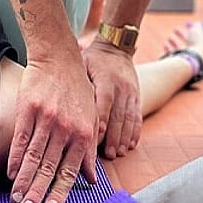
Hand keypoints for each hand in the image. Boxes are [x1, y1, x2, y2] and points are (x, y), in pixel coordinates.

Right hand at [8, 55, 97, 202]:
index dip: (60, 191)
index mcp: (83, 133)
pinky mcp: (28, 110)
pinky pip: (20, 139)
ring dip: (23, 180)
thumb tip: (90, 179)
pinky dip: (15, 158)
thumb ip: (89, 150)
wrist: (58, 58)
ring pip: (32, 156)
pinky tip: (11, 173)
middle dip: (38, 192)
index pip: (69, 169)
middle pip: (48, 167)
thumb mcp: (92, 118)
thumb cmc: (77, 89)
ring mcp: (45, 119)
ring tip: (16, 198)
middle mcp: (65, 128)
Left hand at [82, 39, 140, 158]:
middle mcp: (121, 87)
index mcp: (105, 80)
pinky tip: (131, 145)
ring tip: (118, 153)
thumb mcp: (83, 65)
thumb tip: (64, 102)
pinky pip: (137, 116)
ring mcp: (131, 92)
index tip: (96, 139)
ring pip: (129, 118)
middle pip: (118, 115)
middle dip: (114, 137)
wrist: (116, 47)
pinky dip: (135, 132)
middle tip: (108, 154)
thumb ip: (78, 83)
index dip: (101, 122)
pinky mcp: (137, 96)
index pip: (104, 103)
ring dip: (124, 138)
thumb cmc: (93, 59)